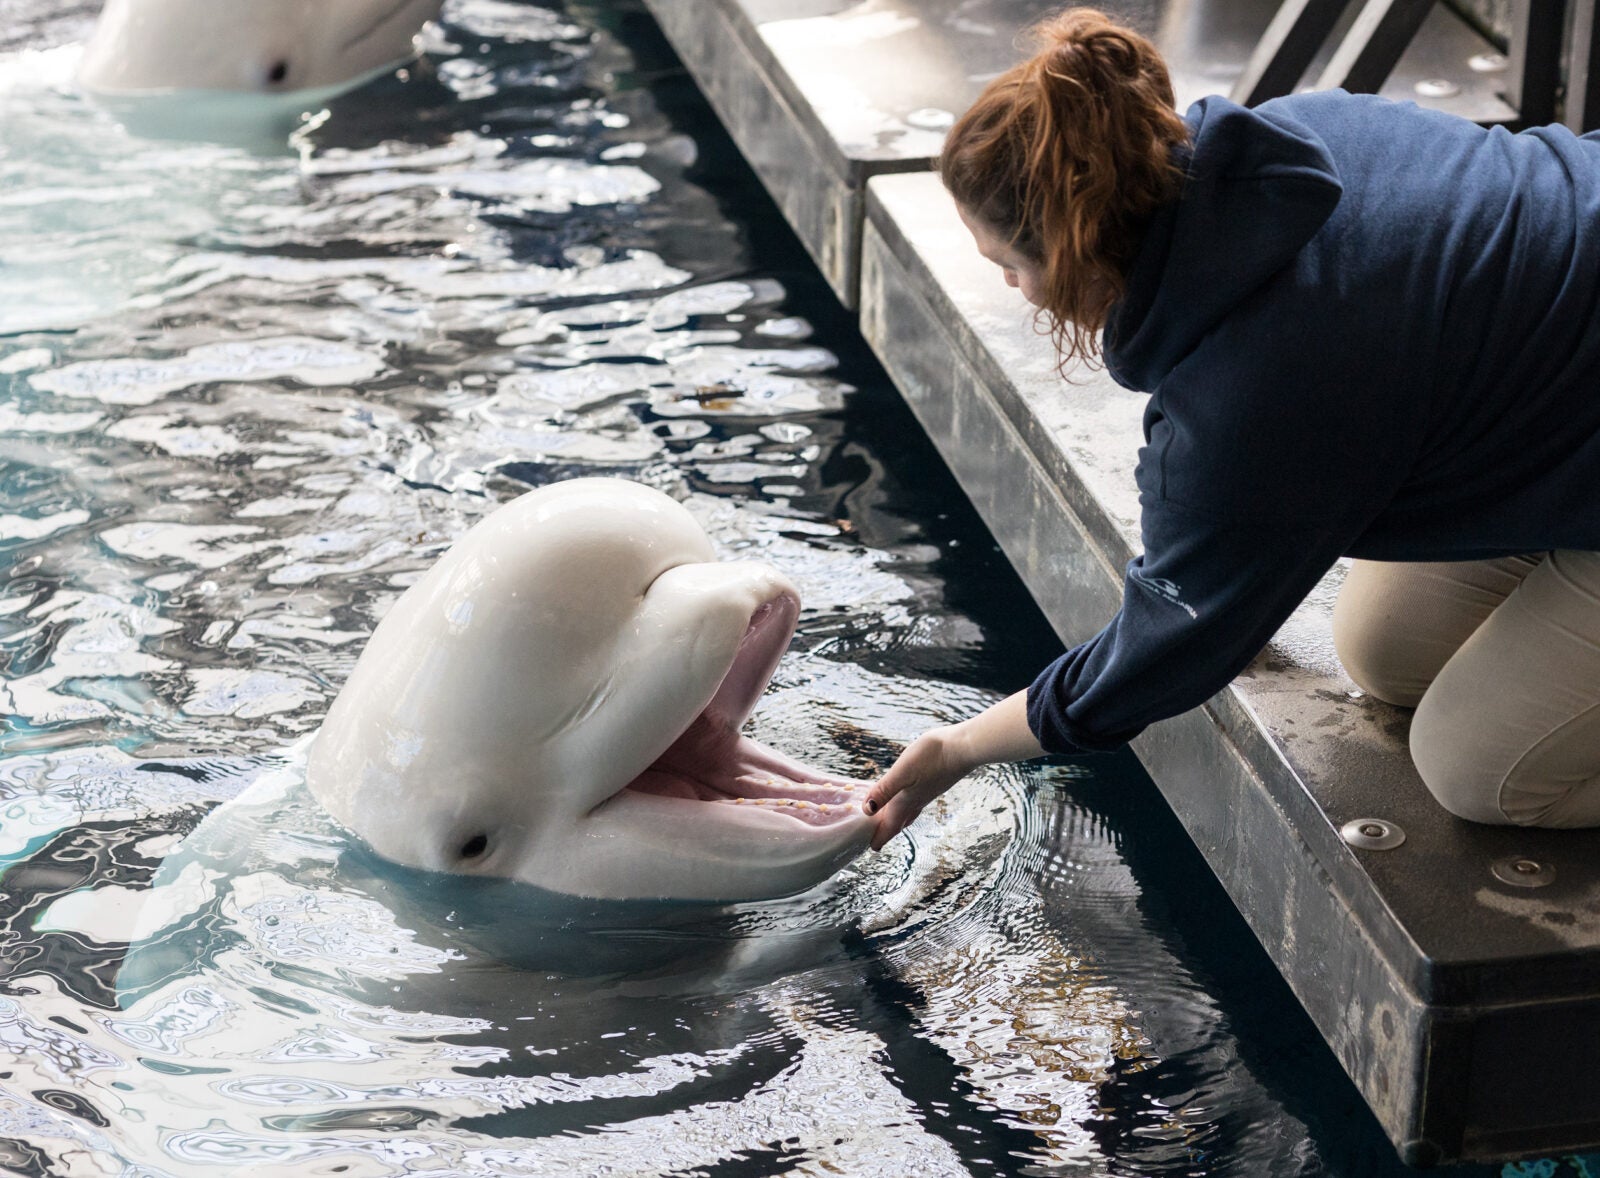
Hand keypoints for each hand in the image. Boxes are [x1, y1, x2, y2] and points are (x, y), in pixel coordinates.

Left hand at [864, 726, 973, 851]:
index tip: (872, 848)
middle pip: (899, 822)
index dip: (880, 838)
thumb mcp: (902, 772)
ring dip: (897, 818)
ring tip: (889, 820)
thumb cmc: (933, 757)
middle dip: (887, 831)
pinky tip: (909, 795)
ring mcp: (928, 791)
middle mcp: (917, 800)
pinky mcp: (935, 782)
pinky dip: (907, 803)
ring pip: (909, 811)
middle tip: (877, 837)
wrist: (964, 747)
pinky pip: (917, 799)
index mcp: (906, 801)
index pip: (891, 826)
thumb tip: (867, 810)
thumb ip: (884, 791)